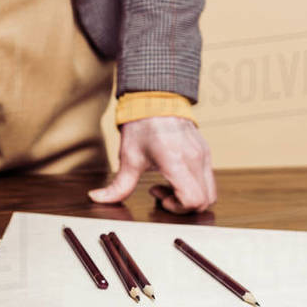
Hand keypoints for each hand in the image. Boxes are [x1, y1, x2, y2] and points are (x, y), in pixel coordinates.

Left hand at [88, 116, 215, 212]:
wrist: (155, 99)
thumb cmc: (141, 127)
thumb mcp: (128, 158)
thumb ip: (117, 185)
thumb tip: (97, 198)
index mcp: (176, 161)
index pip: (193, 199)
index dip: (177, 207)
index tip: (159, 197)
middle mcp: (195, 159)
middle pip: (204, 201)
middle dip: (183, 206)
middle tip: (161, 193)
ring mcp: (204, 155)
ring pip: (210, 193)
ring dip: (189, 197)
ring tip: (167, 185)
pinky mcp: (206, 152)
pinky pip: (208, 180)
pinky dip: (193, 186)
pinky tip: (173, 176)